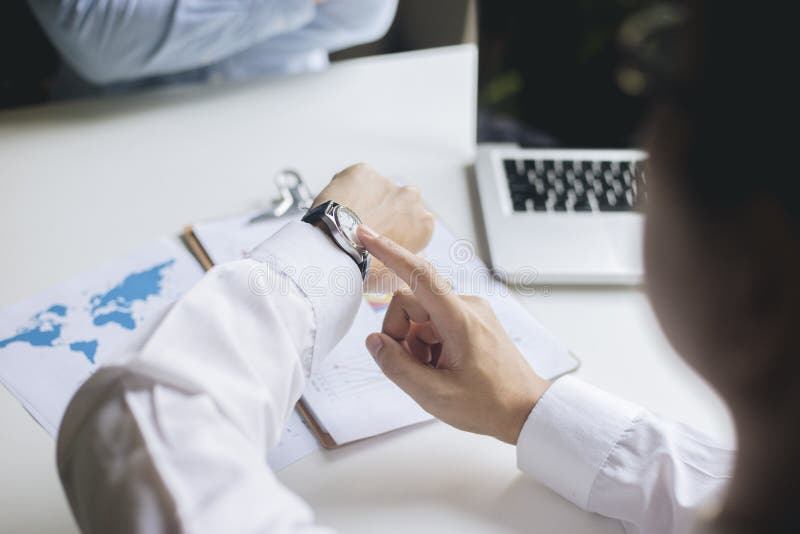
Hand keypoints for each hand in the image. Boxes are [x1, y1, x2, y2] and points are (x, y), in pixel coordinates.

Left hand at [313, 163, 434, 290]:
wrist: (339, 254)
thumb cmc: (367, 270)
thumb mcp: (399, 277)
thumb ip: (408, 259)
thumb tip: (409, 254)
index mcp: (424, 223)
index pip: (412, 224)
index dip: (395, 233)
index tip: (379, 241)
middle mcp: (411, 198)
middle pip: (396, 203)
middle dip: (384, 213)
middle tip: (361, 232)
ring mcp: (386, 182)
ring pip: (375, 191)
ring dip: (365, 201)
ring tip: (345, 222)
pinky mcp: (363, 172)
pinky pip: (354, 180)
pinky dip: (346, 191)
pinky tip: (336, 210)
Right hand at [356, 226, 550, 444]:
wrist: (526, 410)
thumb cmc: (488, 405)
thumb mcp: (434, 396)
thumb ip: (397, 367)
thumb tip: (374, 342)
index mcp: (460, 319)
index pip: (419, 275)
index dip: (389, 253)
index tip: (365, 235)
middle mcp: (466, 306)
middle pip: (410, 302)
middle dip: (399, 334)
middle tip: (412, 369)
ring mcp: (470, 311)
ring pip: (419, 315)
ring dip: (415, 343)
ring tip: (435, 373)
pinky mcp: (471, 319)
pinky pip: (434, 322)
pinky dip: (427, 343)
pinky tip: (443, 367)